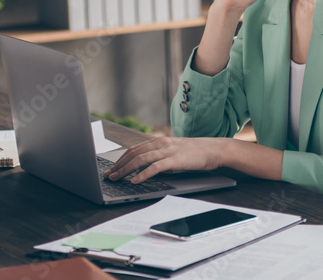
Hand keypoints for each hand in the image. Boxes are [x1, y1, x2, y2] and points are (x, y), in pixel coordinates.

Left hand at [102, 137, 223, 183]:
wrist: (214, 149)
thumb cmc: (195, 152)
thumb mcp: (174, 151)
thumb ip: (160, 156)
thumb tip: (146, 167)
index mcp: (159, 141)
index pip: (134, 149)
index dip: (120, 158)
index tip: (111, 168)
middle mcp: (161, 143)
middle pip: (133, 153)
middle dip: (118, 165)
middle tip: (109, 175)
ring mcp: (168, 151)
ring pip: (141, 159)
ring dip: (126, 169)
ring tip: (117, 178)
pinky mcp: (175, 160)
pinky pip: (155, 167)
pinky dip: (143, 174)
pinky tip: (135, 181)